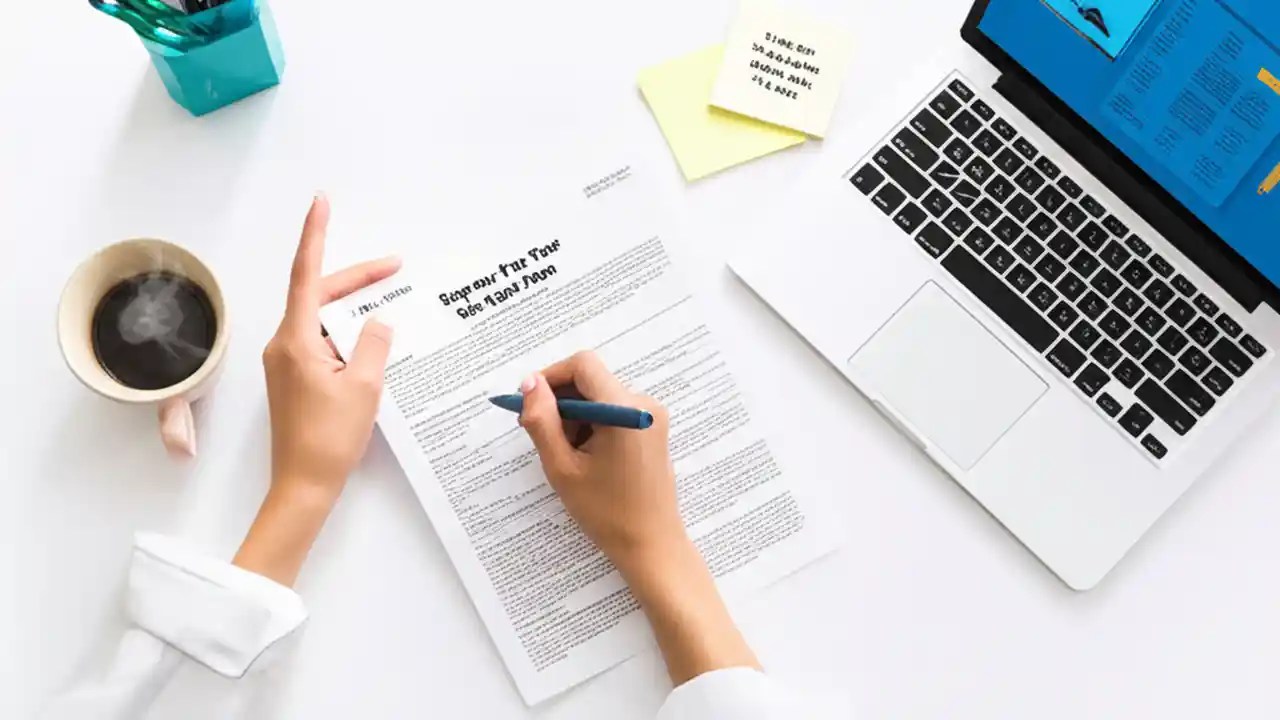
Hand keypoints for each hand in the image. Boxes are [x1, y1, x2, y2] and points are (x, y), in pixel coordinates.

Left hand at [234, 194, 400, 585]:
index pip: (306, 274)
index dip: (316, 235)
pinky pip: (323, 345)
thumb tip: (379, 321)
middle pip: (318, 295)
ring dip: (354, 312)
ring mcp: (287, 363)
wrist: (303, 486)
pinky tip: (374, 345)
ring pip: (322, 321)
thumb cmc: (330, 439)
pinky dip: (348, 338)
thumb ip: (375, 344)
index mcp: (296, 340)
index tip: (321, 203)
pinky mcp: (295, 380)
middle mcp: (284, 345)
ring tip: (391, 306)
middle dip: (356, 279)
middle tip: (395, 267)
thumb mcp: (365, 387)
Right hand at [518, 351, 759, 683]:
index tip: (529, 402)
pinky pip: (614, 412)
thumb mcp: (563, 468)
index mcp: (626, 409)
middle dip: (560, 402)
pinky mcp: (651, 429)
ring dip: (575, 417)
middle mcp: (644, 404)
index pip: (583, 365)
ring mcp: (651, 416)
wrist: (651, 545)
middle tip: (539, 435)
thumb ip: (542, 421)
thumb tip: (530, 384)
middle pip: (591, 380)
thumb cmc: (607, 513)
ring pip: (599, 397)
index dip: (551, 376)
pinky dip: (592, 426)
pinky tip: (584, 459)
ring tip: (565, 456)